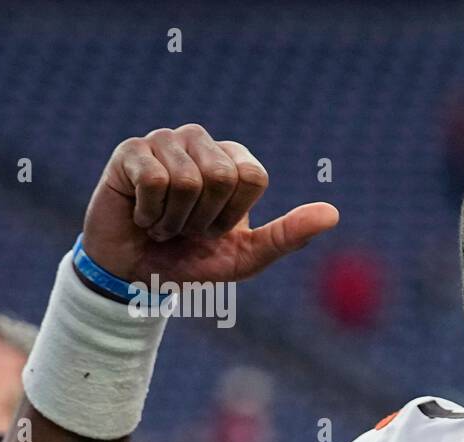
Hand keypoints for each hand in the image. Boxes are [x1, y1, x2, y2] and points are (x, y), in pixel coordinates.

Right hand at [81, 124, 337, 282]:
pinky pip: (153, 180)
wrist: (137, 277)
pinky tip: (143, 217)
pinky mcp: (130, 152)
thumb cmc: (194, 261)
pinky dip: (150, 213)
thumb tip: (333, 214)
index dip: (235, 215)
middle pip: (222, 175)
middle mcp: (200, 142)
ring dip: (175, 220)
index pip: (253, 176)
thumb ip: (289, 235)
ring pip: (187, 179)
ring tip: (164, 224)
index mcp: (233, 159)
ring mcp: (164, 142)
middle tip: (187, 228)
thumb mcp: (248, 256)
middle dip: (205, 218)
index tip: (218, 229)